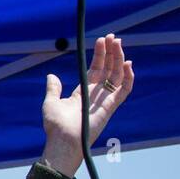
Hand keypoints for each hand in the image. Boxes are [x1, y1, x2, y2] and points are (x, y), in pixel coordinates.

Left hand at [41, 33, 134, 166]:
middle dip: (111, 53)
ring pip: (117, 76)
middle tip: (113, 37)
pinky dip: (128, 78)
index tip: (101, 40)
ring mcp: (105, 100)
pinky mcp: (111, 107)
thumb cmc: (55, 126)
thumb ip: (53, 89)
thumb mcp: (51, 102)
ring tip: (118, 43)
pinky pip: (124, 91)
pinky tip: (128, 64)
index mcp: (83, 93)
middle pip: (108, 70)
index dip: (100, 55)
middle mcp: (96, 95)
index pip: (95, 69)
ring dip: (119, 59)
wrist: (63, 141)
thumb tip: (51, 75)